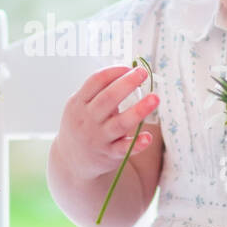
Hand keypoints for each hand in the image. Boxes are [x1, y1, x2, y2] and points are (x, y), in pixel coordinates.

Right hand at [53, 64, 158, 183]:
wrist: (70, 160)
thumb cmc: (82, 125)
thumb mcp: (80, 106)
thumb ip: (99, 92)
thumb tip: (128, 72)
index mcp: (79, 103)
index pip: (96, 81)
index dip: (114, 72)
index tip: (130, 67)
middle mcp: (87, 120)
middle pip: (108, 99)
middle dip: (127, 83)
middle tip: (143, 72)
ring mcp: (98, 138)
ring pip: (120, 123)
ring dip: (139, 110)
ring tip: (155, 98)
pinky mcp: (109, 154)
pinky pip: (124, 149)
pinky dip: (136, 143)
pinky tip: (148, 137)